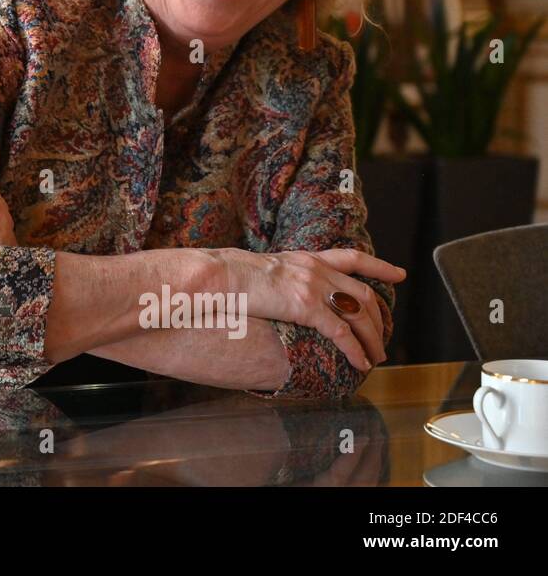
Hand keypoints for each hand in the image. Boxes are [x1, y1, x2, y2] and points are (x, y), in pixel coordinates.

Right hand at [214, 248, 406, 372]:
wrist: (222, 275)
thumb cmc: (234, 275)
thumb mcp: (267, 268)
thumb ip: (285, 278)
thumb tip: (283, 290)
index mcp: (308, 259)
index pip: (353, 258)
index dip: (379, 266)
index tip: (398, 273)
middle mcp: (317, 270)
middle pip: (364, 294)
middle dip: (379, 319)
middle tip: (384, 338)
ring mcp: (314, 287)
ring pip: (359, 314)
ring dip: (373, 338)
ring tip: (376, 356)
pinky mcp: (307, 307)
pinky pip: (341, 333)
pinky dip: (356, 350)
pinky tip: (360, 362)